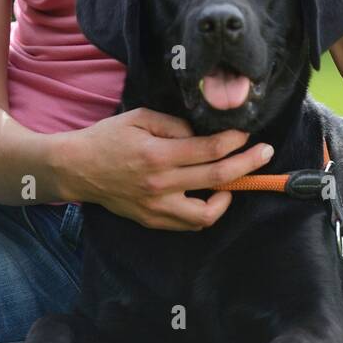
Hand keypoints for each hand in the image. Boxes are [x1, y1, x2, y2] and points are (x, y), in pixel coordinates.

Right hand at [53, 107, 274, 229]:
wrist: (77, 169)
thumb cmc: (108, 138)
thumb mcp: (140, 117)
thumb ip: (174, 124)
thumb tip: (201, 134)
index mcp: (158, 154)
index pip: (209, 151)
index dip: (235, 142)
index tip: (247, 135)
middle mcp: (160, 184)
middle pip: (217, 178)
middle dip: (247, 165)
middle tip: (264, 154)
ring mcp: (157, 207)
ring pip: (207, 213)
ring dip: (228, 196)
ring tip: (235, 181)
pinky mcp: (152, 220)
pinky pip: (189, 224)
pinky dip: (206, 211)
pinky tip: (211, 195)